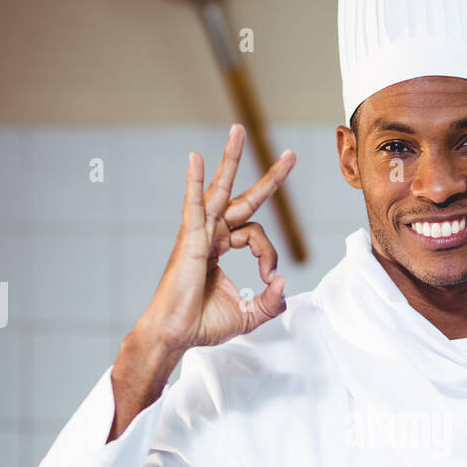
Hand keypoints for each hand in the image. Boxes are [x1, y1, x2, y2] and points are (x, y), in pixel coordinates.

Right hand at [137, 124, 294, 355]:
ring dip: (231, 159)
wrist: (175, 335)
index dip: (269, 254)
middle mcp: (211, 235)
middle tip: (291, 156)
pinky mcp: (189, 241)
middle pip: (242, 198)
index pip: (257, 236)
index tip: (270, 278)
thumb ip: (271, 301)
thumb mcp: (249, 315)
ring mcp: (199, 234)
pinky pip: (194, 205)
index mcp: (222, 247)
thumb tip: (283, 283)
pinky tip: (196, 159)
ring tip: (239, 131)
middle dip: (269, 178)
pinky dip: (195, 182)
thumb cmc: (202, 324)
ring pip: (219, 190)